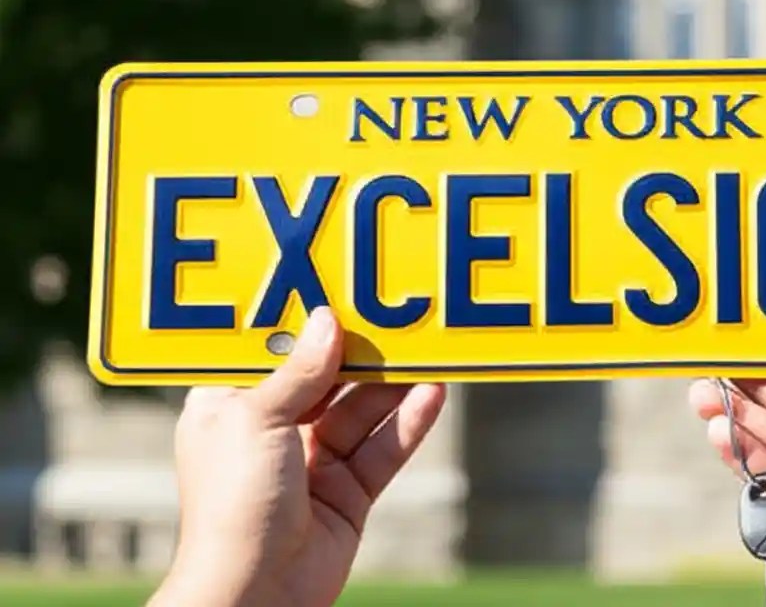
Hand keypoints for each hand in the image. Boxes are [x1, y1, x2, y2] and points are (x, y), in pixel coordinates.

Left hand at [149, 307, 447, 606]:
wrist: (256, 593)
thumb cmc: (232, 505)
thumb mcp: (257, 420)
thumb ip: (301, 372)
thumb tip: (328, 321)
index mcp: (229, 408)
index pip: (270, 354)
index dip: (303, 325)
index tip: (338, 291)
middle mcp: (270, 432)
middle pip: (325, 378)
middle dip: (359, 351)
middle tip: (395, 315)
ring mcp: (311, 463)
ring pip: (360, 410)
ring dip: (392, 383)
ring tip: (425, 349)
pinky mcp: (348, 492)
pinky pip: (382, 447)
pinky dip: (408, 421)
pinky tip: (433, 392)